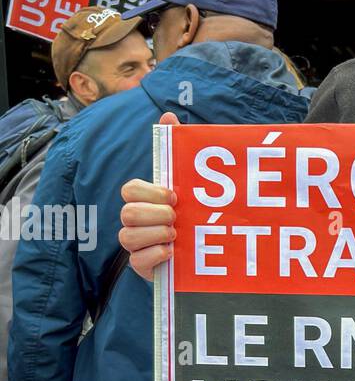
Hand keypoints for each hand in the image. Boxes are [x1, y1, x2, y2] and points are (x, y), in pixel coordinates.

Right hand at [118, 112, 180, 281]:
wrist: (201, 254)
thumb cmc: (189, 215)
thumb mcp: (187, 185)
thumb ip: (176, 150)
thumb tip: (169, 114)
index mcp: (143, 200)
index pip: (130, 189)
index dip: (150, 192)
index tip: (174, 196)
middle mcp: (134, 221)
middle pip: (128, 213)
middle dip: (154, 214)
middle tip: (176, 217)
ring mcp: (135, 245)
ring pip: (127, 236)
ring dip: (154, 234)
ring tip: (175, 235)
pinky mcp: (141, 267)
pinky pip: (136, 261)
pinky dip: (155, 256)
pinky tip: (171, 253)